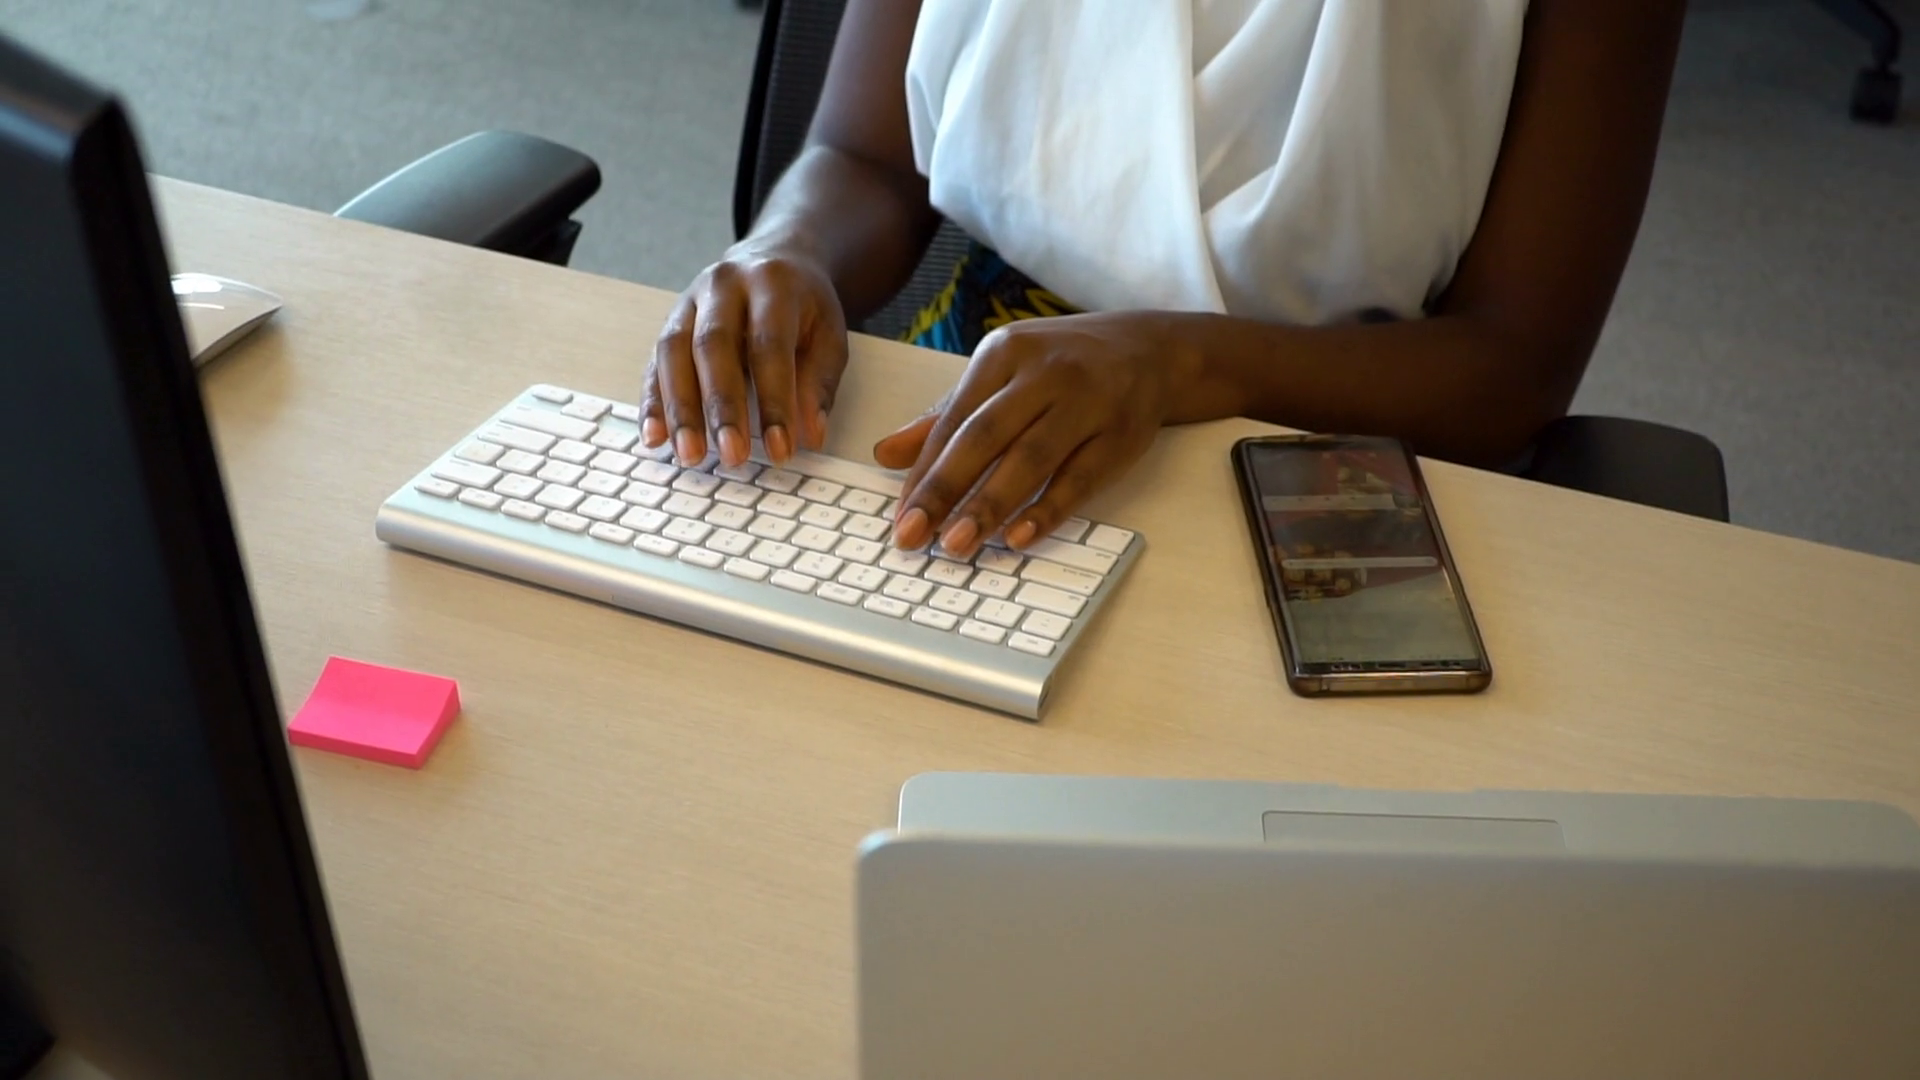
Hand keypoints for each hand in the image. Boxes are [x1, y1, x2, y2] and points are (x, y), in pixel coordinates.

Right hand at [643, 246, 848, 467]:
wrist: (775, 260)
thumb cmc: (803, 306)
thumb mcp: (829, 334)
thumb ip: (820, 383)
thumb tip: (811, 436)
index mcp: (770, 284)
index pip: (768, 346)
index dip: (773, 400)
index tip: (780, 448)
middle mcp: (723, 286)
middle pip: (712, 346)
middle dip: (720, 406)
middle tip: (731, 455)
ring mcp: (689, 300)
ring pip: (673, 352)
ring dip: (679, 409)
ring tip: (689, 454)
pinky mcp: (670, 321)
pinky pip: (653, 362)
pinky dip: (652, 402)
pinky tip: (655, 436)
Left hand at [873, 313, 1193, 559]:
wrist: (1151, 351)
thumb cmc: (1062, 364)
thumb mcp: (1002, 372)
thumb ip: (946, 414)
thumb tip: (885, 454)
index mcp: (1004, 354)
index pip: (954, 419)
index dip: (924, 471)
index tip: (901, 516)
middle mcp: (1043, 374)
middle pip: (985, 436)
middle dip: (944, 490)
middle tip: (913, 535)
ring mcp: (1086, 403)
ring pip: (1030, 459)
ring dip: (990, 505)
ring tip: (958, 544)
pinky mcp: (1120, 435)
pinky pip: (1079, 478)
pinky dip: (1048, 510)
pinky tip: (1018, 537)